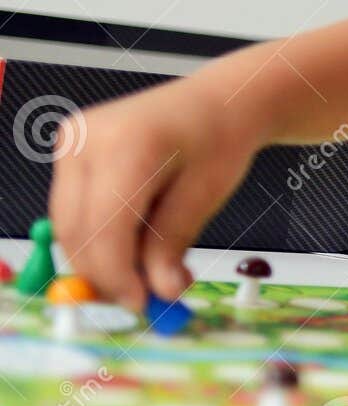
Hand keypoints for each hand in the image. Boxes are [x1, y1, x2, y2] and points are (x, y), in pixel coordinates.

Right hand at [49, 74, 263, 310]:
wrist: (216, 101)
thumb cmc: (219, 139)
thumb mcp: (207, 194)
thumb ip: (174, 243)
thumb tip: (159, 293)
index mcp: (130, 144)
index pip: (106, 227)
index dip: (118, 274)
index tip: (141, 303)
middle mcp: (88, 139)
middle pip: (78, 230)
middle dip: (106, 273)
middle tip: (143, 297)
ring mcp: (72, 141)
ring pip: (68, 225)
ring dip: (100, 258)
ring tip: (146, 268)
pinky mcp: (68, 150)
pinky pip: (73, 209)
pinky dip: (97, 235)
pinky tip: (134, 239)